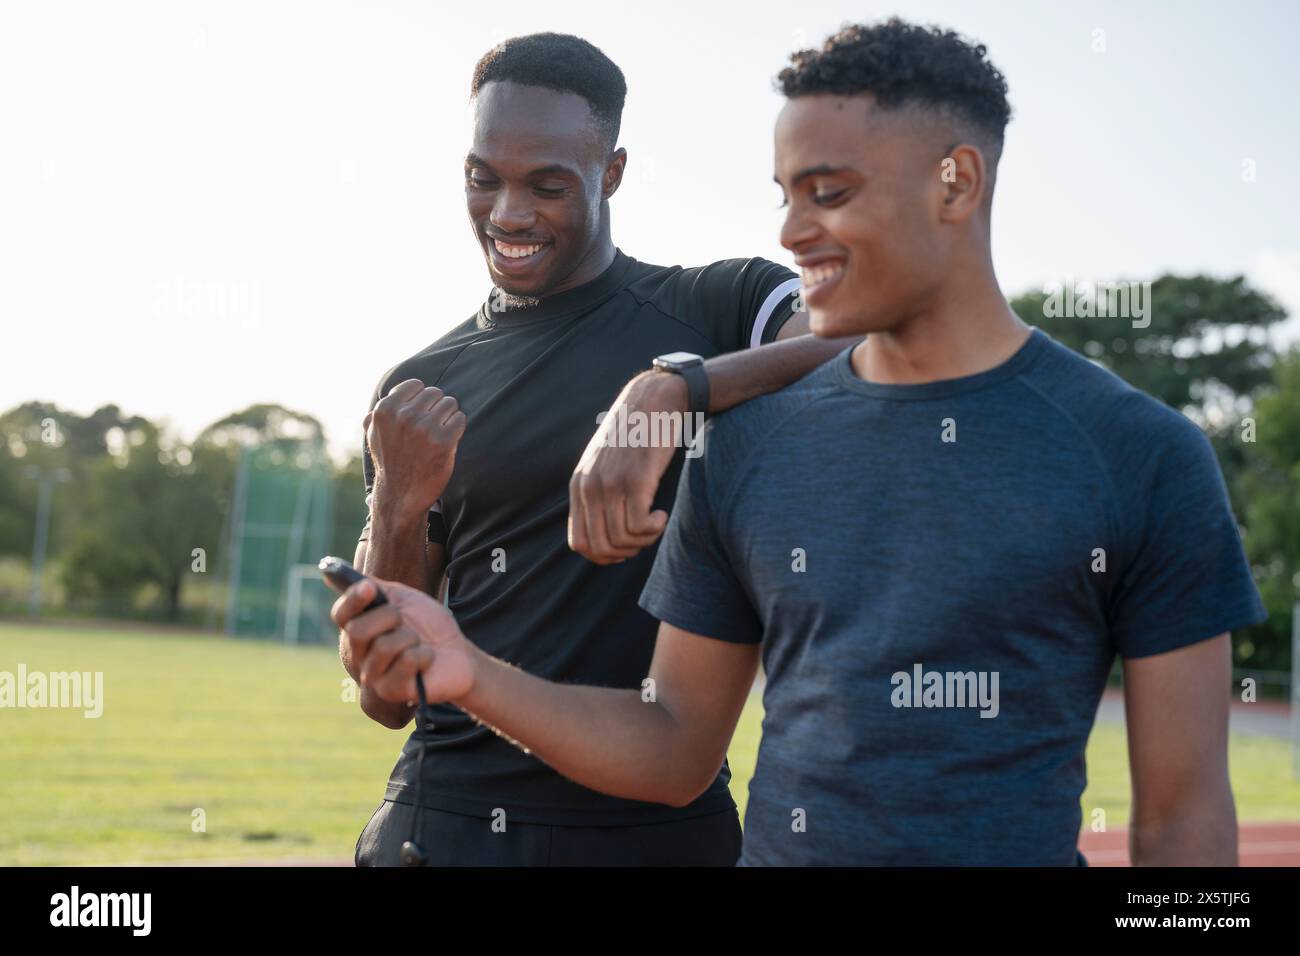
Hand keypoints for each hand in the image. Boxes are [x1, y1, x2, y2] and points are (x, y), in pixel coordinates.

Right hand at [330, 577, 476, 705]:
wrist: (457, 653)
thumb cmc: (427, 625)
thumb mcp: (403, 598)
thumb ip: (375, 587)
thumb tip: (337, 571)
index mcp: (358, 629)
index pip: (340, 614)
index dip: (352, 600)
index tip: (369, 588)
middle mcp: (359, 654)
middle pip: (357, 631)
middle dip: (389, 617)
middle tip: (404, 621)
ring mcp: (373, 675)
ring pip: (383, 646)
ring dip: (411, 638)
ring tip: (418, 643)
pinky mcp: (391, 691)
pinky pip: (406, 661)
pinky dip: (424, 655)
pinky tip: (426, 660)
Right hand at [366, 379, 466, 518]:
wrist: (401, 494)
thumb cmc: (390, 462)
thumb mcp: (373, 435)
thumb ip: (378, 413)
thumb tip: (389, 393)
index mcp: (385, 410)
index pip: (417, 385)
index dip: (420, 400)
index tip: (419, 415)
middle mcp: (404, 416)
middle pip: (435, 393)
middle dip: (435, 408)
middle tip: (430, 427)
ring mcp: (425, 428)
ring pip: (450, 403)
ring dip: (447, 417)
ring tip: (438, 433)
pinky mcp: (444, 441)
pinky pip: (459, 418)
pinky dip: (457, 427)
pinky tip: (447, 440)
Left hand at [568, 371, 685, 563]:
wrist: (654, 400)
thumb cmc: (635, 434)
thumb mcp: (604, 463)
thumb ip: (597, 492)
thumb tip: (606, 535)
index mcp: (578, 485)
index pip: (579, 543)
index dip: (603, 555)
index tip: (626, 544)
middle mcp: (590, 486)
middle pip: (601, 547)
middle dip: (626, 552)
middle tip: (644, 536)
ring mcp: (612, 483)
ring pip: (623, 539)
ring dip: (645, 540)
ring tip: (656, 522)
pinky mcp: (636, 479)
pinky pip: (640, 525)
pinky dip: (655, 528)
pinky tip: (662, 513)